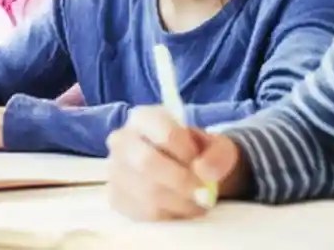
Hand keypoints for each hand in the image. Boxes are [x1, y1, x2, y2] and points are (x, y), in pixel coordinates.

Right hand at [105, 106, 244, 220]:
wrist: (182, 171)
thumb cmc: (198, 154)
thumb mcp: (217, 147)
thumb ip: (218, 155)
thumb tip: (204, 171)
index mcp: (144, 117)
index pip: (164, 133)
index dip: (187, 152)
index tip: (201, 163)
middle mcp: (121, 140)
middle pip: (147, 163)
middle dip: (182, 182)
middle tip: (203, 193)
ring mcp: (115, 170)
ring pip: (146, 192)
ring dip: (179, 202)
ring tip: (196, 203)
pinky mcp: (116, 197)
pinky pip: (143, 212)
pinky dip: (168, 215)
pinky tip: (179, 209)